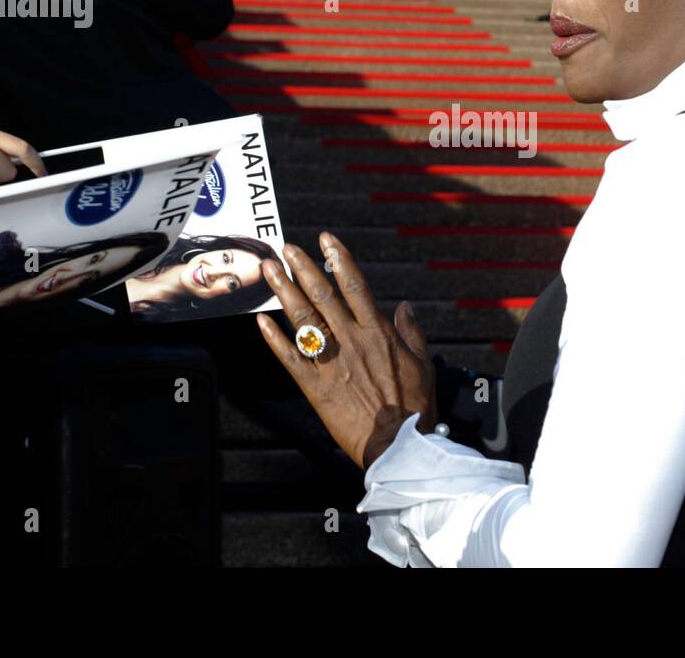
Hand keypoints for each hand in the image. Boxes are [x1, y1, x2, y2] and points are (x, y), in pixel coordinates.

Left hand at [256, 232, 436, 468]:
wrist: (398, 443)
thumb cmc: (414, 406)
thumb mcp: (423, 363)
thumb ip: (411, 332)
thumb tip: (403, 306)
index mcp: (379, 333)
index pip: (355, 286)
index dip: (339, 260)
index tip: (326, 240)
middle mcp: (352, 341)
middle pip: (323, 296)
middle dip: (303, 268)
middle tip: (287, 248)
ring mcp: (331, 362)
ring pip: (303, 320)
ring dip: (285, 292)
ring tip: (270, 270)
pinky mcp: (316, 386)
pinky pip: (290, 358)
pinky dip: (275, 339)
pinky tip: (261, 322)